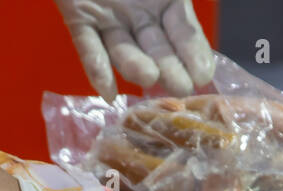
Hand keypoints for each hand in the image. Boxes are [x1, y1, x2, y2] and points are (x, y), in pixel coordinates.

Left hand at [55, 0, 215, 101]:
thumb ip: (182, 0)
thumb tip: (193, 15)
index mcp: (166, 1)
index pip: (184, 33)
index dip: (194, 54)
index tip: (203, 76)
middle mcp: (140, 15)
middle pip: (156, 48)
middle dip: (169, 68)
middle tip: (179, 87)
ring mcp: (109, 19)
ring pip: (123, 49)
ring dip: (135, 65)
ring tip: (148, 77)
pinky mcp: (79, 18)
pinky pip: (88, 46)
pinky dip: (96, 68)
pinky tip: (107, 90)